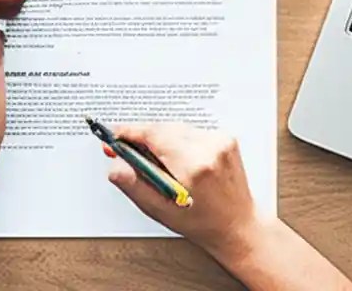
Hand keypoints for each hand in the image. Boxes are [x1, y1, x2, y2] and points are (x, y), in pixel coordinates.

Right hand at [106, 124, 263, 257]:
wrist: (238, 224)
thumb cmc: (203, 222)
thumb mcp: (160, 210)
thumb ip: (134, 185)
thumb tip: (114, 166)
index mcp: (193, 166)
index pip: (153, 134)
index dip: (129, 132)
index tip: (113, 135)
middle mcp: (209, 148)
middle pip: (162, 127)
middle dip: (143, 137)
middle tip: (128, 152)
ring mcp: (220, 140)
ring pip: (176, 127)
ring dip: (162, 139)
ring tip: (161, 165)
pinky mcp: (225, 137)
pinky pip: (190, 131)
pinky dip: (179, 141)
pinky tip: (180, 160)